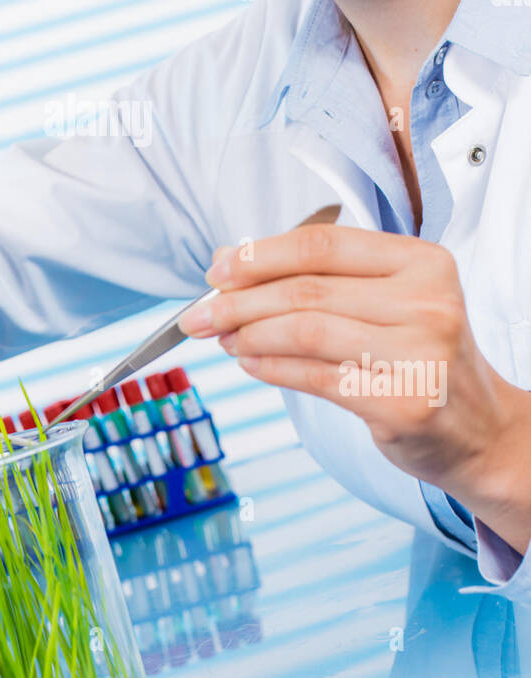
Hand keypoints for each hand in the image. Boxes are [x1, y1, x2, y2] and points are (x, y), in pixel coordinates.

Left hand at [179, 222, 530, 554]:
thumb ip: (319, 279)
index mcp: (423, 262)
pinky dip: (270, 369)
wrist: (481, 431)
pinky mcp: (402, 403)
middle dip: (238, 301)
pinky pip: (314, 378)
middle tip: (197, 314)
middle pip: (307, 290)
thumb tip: (230, 262)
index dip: (259, 255)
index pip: (323, 246)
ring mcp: (419, 354)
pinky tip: (249, 364)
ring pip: (305, 332)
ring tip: (222, 339)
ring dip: (248, 335)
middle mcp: (428, 302)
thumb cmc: (421, 358)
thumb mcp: (389, 302)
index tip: (216, 270)